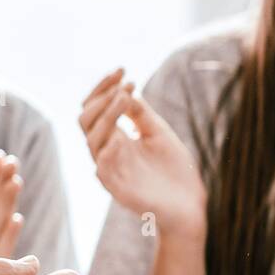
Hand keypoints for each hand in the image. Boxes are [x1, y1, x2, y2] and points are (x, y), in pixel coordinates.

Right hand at [80, 69, 205, 241]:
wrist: (189, 205)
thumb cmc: (175, 170)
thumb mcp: (159, 133)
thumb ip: (141, 114)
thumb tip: (125, 90)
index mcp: (114, 137)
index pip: (95, 108)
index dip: (104, 87)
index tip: (123, 69)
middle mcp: (106, 151)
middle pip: (85, 120)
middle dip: (102, 98)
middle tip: (125, 84)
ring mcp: (110, 170)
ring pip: (92, 139)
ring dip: (107, 115)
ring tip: (126, 98)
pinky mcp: (117, 189)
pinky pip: (102, 169)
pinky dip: (107, 151)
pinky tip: (120, 137)